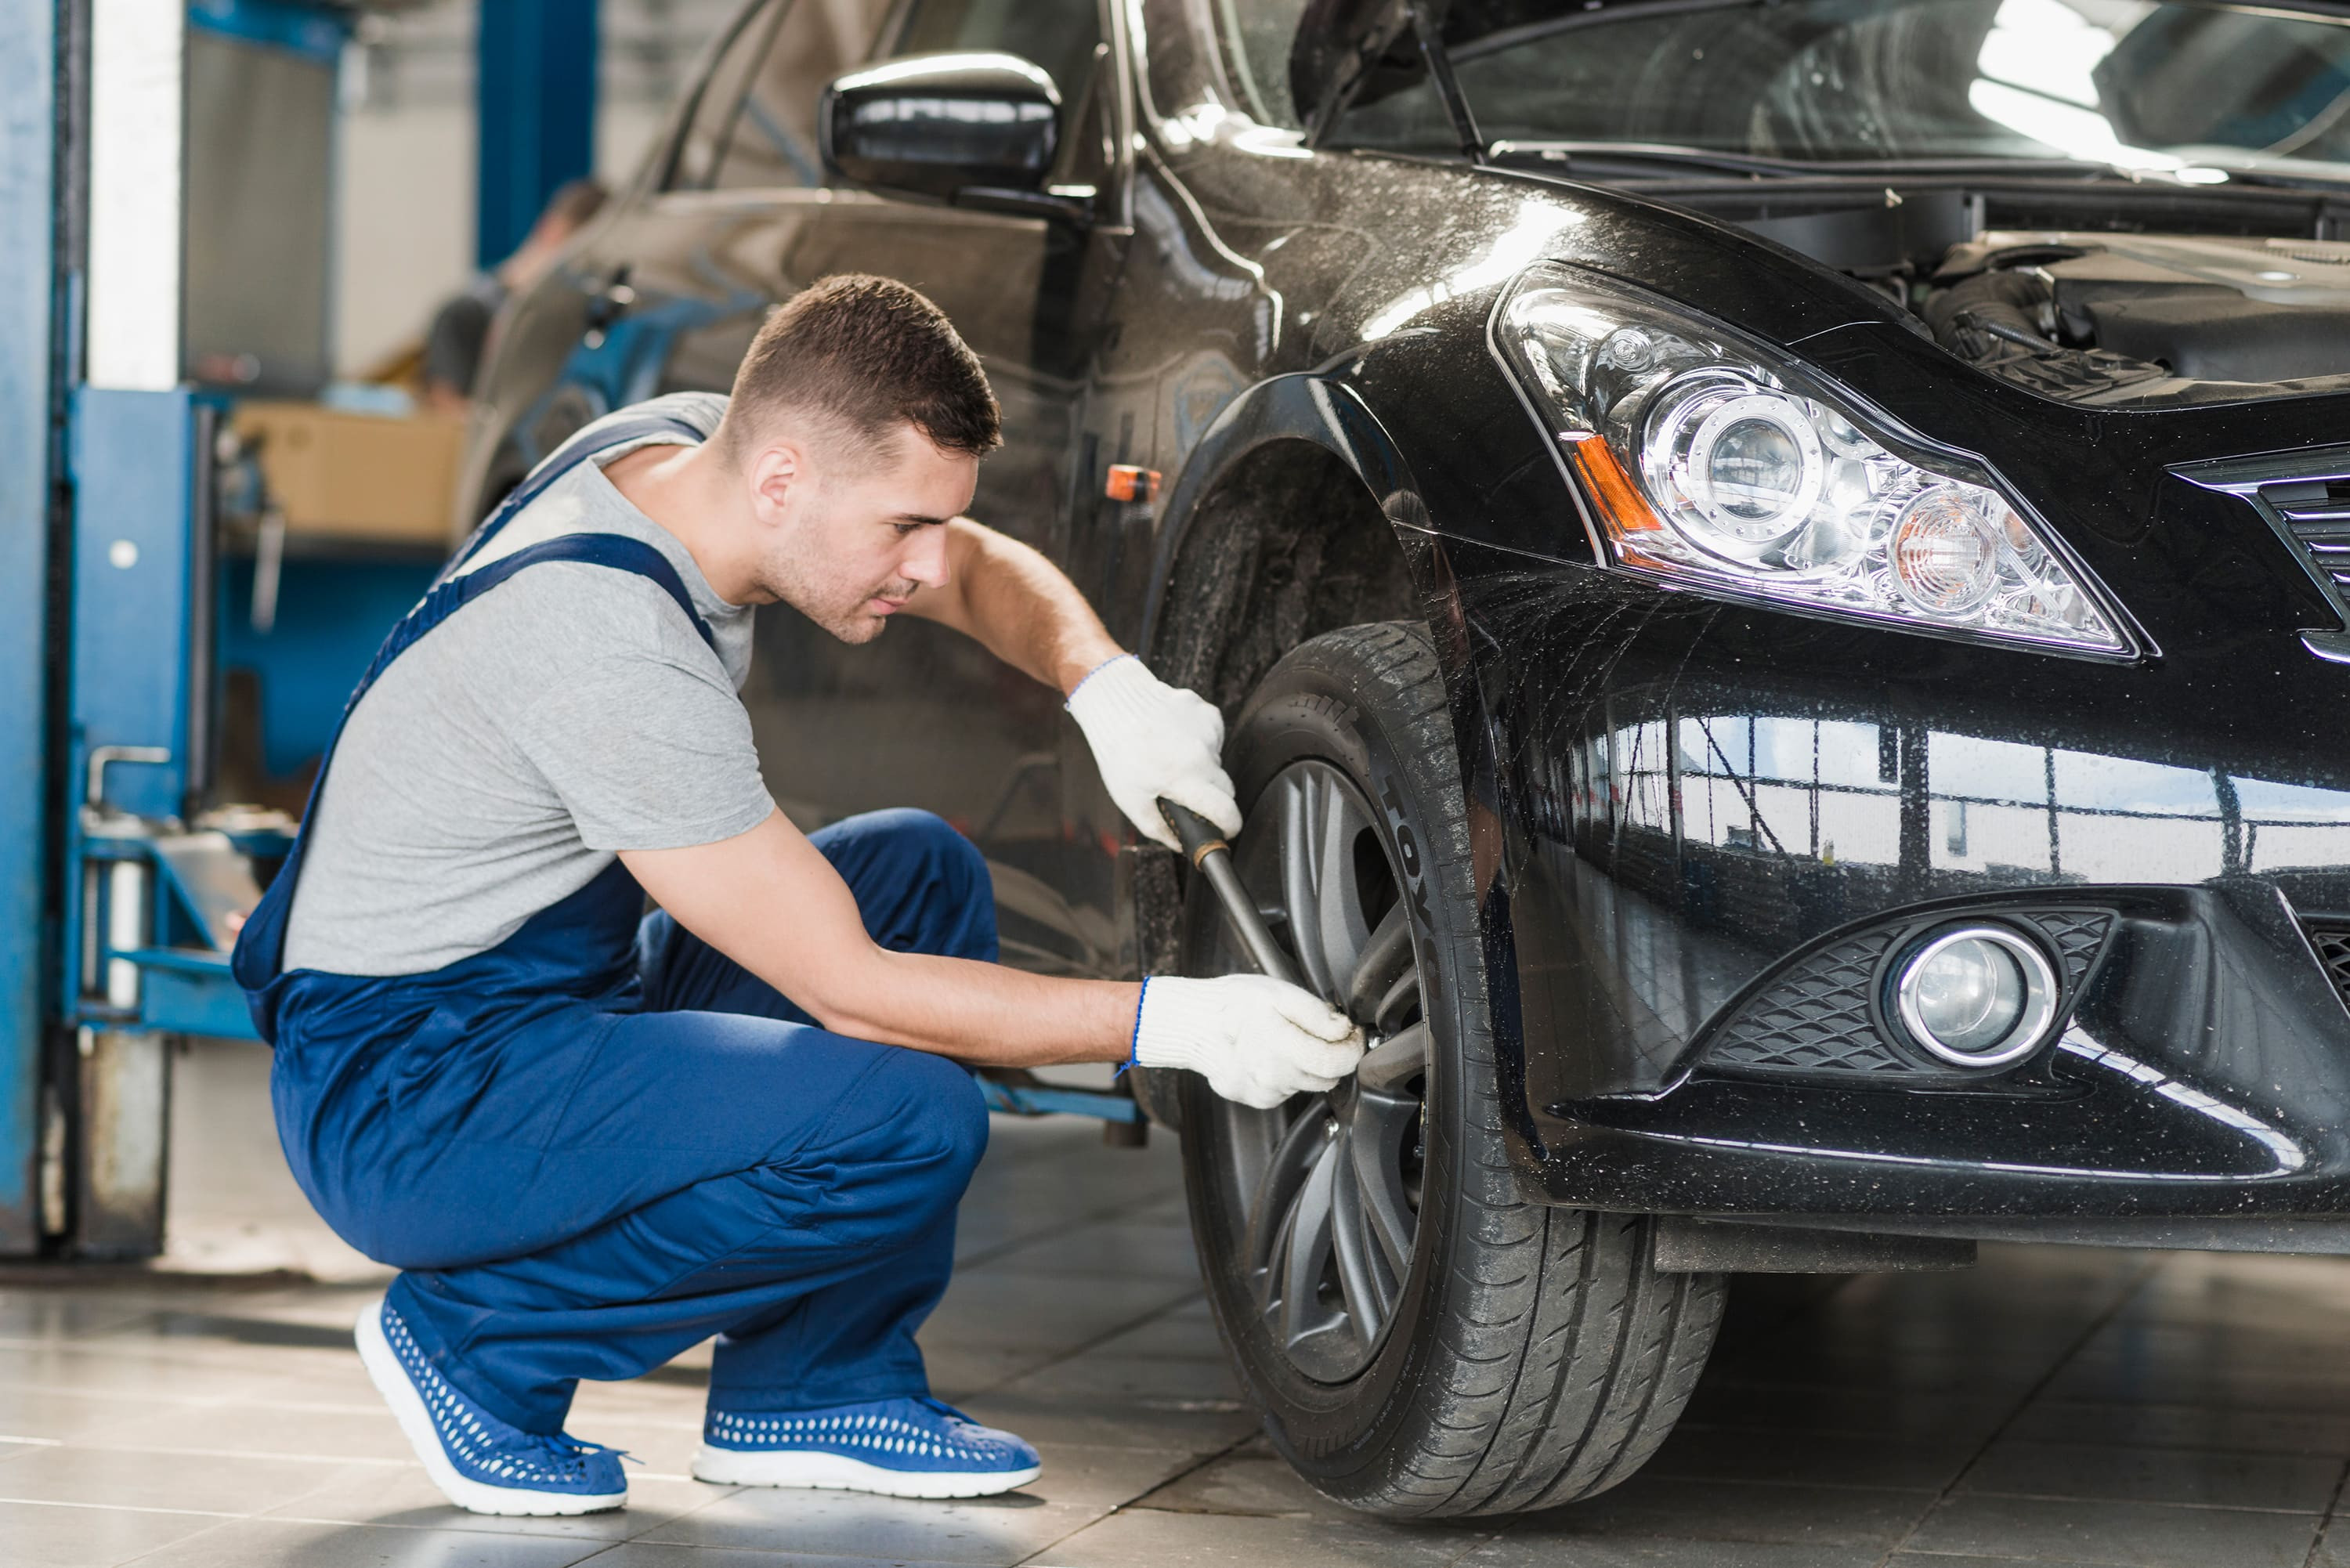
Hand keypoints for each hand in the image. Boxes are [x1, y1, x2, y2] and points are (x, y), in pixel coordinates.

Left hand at [1065, 655, 1238, 850]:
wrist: (1115, 702)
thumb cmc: (1119, 753)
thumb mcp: (1131, 800)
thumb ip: (1159, 829)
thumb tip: (1182, 845)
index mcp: (1184, 777)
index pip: (1226, 811)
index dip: (1229, 826)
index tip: (1226, 831)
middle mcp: (1201, 753)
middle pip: (1225, 788)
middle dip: (1212, 798)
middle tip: (1186, 795)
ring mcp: (1207, 730)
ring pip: (1217, 762)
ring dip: (1201, 767)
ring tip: (1170, 759)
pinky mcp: (1207, 713)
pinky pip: (1212, 738)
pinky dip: (1199, 743)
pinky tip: (1175, 739)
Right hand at [1132, 975, 1364, 1109]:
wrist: (1193, 1027)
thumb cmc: (1231, 1005)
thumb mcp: (1277, 992)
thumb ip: (1315, 1013)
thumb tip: (1342, 1029)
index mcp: (1283, 1048)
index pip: (1337, 1063)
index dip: (1352, 1048)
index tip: (1351, 1034)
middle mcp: (1276, 1077)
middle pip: (1328, 1077)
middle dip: (1332, 1055)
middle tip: (1320, 1032)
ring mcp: (1266, 1093)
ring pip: (1309, 1084)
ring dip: (1309, 1065)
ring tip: (1286, 1039)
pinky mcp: (1259, 1100)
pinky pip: (1288, 1089)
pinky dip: (1288, 1073)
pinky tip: (1269, 1054)